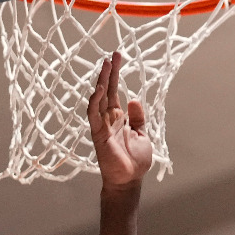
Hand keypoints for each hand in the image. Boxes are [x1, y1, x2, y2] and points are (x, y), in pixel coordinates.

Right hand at [87, 51, 153, 190]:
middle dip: (108, 72)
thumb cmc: (135, 160)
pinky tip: (99, 88)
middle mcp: (108, 118)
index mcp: (118, 117)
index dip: (115, 74)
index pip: (114, 90)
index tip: (117, 57)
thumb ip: (138, 118)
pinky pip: (93, 114)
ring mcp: (102, 125)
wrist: (130, 180)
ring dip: (101, 81)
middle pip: (106, 90)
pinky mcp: (98, 134)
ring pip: (98, 98)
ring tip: (105, 65)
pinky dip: (95, 101)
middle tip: (112, 54)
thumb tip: (134, 98)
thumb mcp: (142, 134)